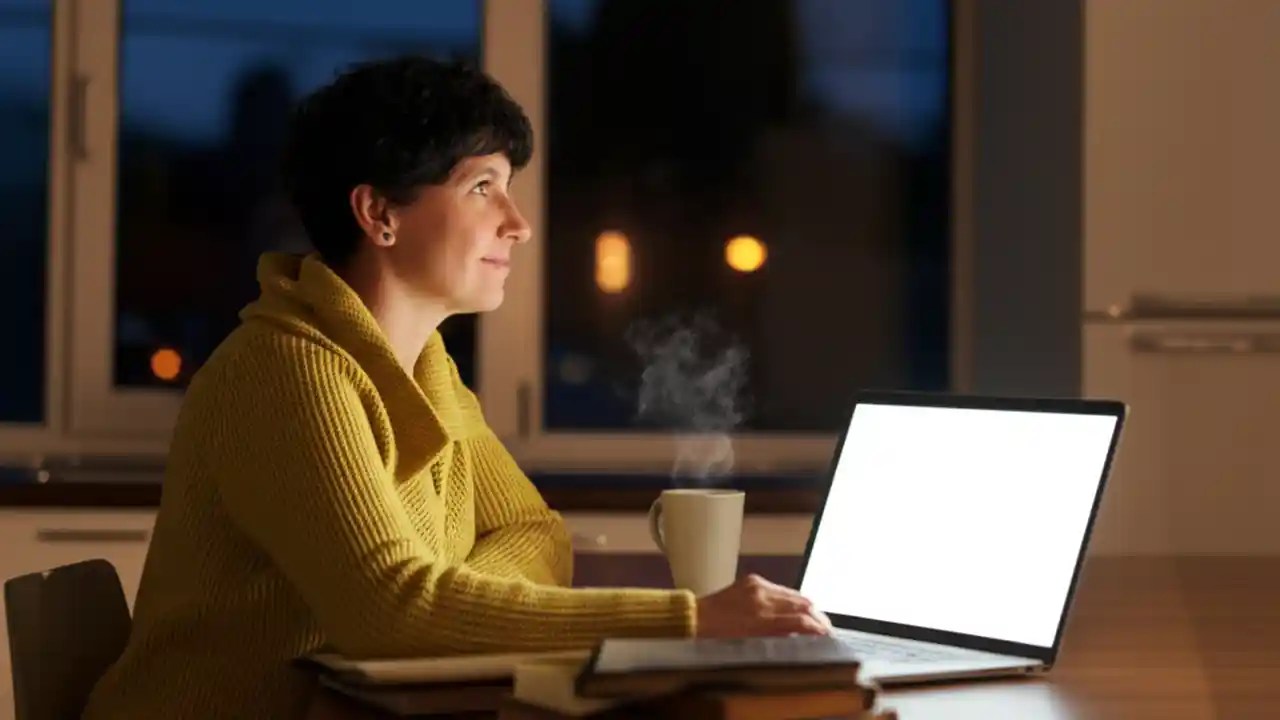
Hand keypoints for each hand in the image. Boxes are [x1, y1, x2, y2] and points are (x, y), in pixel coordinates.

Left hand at [695, 574, 832, 637]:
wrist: (693, 620)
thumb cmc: (718, 641)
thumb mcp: (750, 647)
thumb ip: (777, 640)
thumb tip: (801, 638)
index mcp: (761, 619)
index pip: (801, 621)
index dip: (819, 630)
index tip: (828, 638)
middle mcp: (763, 598)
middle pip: (803, 604)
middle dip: (818, 617)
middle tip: (827, 630)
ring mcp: (758, 586)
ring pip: (795, 594)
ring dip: (807, 607)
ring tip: (814, 620)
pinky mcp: (753, 580)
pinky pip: (781, 589)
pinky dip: (791, 599)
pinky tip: (793, 609)